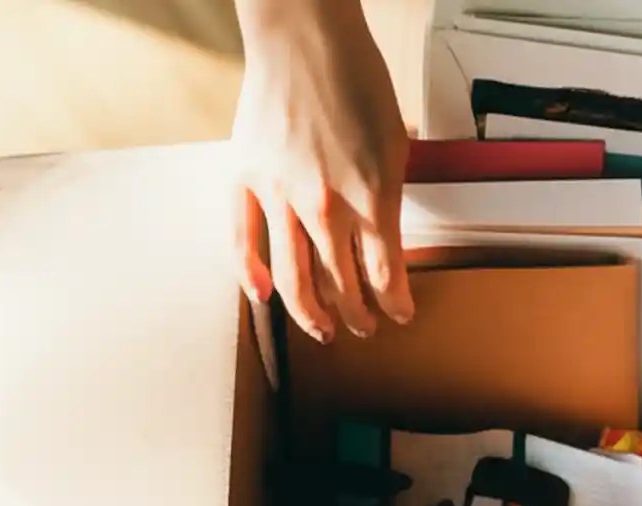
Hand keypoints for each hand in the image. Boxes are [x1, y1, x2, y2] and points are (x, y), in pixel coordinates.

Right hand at [231, 0, 412, 342]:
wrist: (304, 41)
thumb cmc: (356, 83)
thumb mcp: (394, 145)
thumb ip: (387, 198)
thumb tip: (385, 243)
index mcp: (371, 197)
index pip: (385, 273)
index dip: (394, 304)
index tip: (399, 316)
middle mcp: (325, 206)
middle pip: (342, 284)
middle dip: (358, 314)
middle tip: (363, 328)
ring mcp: (280, 196)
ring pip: (294, 276)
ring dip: (313, 313)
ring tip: (326, 330)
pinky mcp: (244, 181)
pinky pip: (242, 241)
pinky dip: (251, 275)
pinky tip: (264, 296)